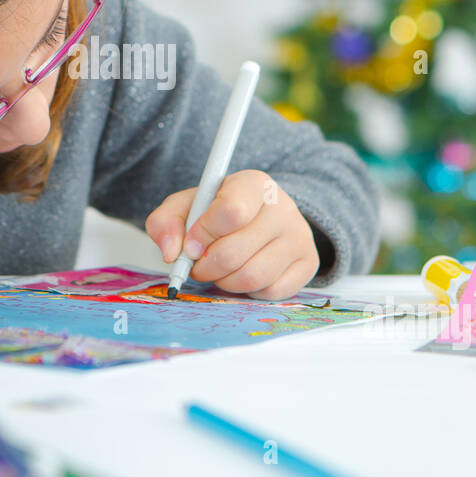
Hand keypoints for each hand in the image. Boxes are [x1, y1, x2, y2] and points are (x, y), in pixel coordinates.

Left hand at [144, 169, 319, 299]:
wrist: (259, 218)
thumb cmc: (218, 211)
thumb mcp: (187, 206)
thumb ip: (167, 222)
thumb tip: (171, 251)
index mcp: (253, 184)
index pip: (231, 212)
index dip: (203, 234)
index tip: (191, 244)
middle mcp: (283, 207)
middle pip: (235, 252)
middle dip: (206, 266)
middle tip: (199, 263)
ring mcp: (299, 236)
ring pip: (252, 277)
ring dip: (225, 281)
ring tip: (220, 269)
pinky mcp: (308, 264)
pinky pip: (270, 292)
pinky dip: (248, 291)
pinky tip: (243, 274)